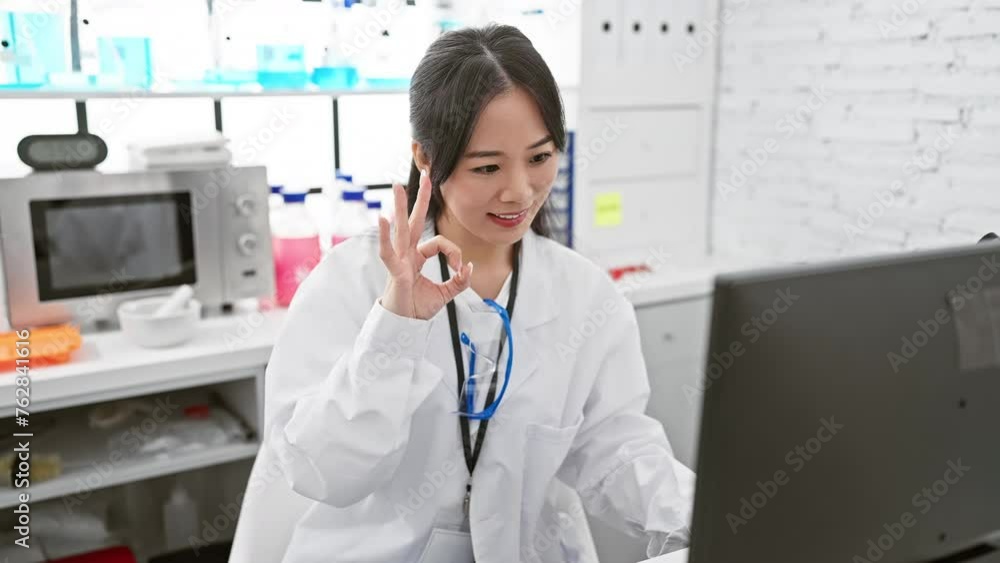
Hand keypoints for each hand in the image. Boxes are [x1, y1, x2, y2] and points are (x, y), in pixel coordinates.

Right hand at [378, 170, 472, 319]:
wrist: (404, 326)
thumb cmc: (418, 308)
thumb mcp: (446, 293)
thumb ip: (459, 281)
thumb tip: (469, 267)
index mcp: (417, 256)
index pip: (440, 243)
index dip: (455, 253)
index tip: (461, 270)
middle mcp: (407, 253)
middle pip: (415, 221)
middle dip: (421, 198)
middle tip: (426, 173)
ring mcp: (399, 260)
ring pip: (401, 229)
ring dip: (400, 207)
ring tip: (397, 186)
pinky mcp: (394, 270)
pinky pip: (388, 251)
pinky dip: (384, 235)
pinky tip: (382, 217)